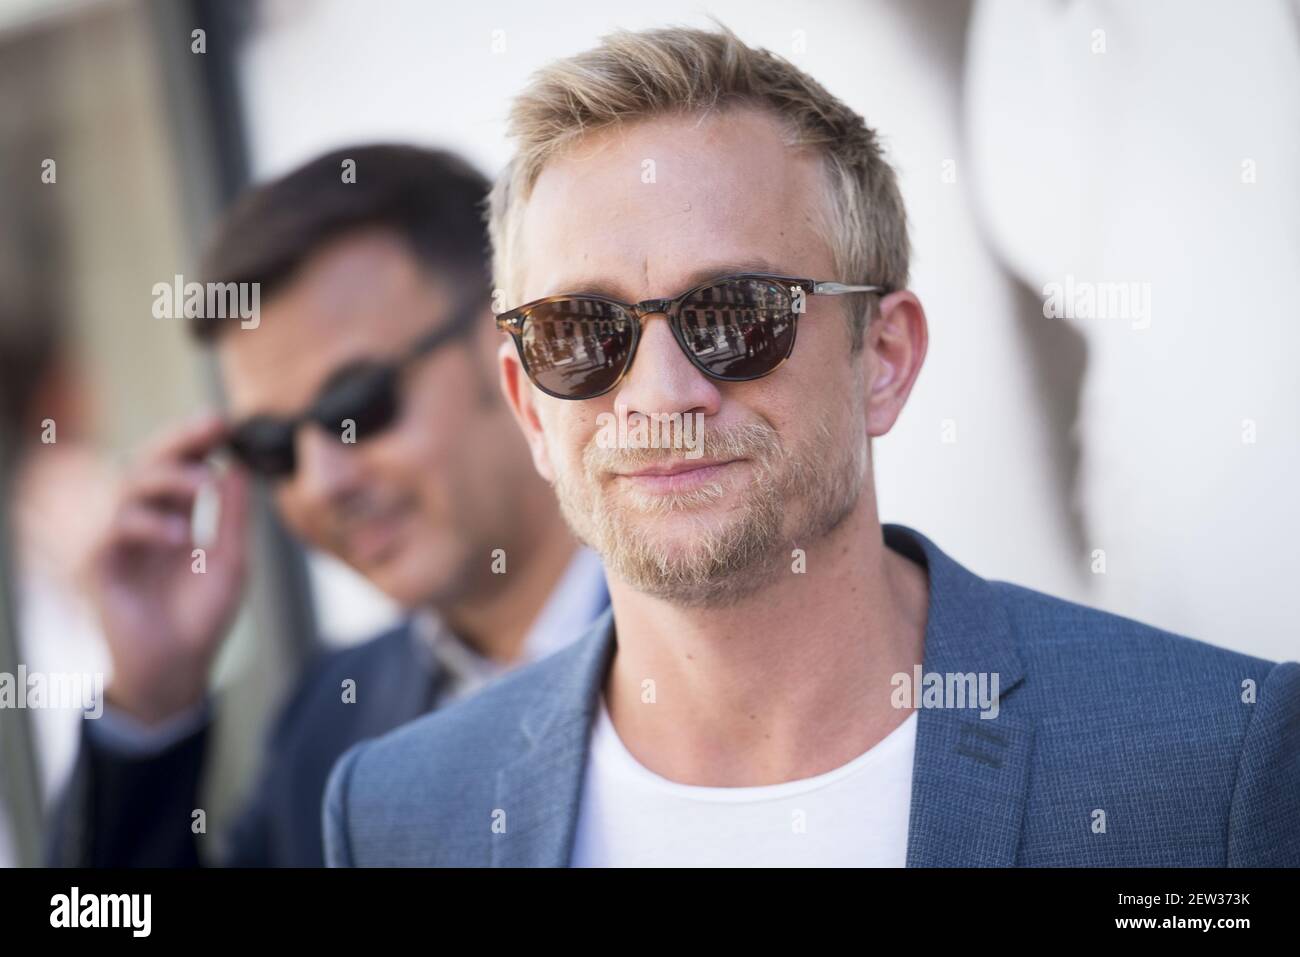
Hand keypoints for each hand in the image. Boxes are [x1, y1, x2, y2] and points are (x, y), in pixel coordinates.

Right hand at [88, 413, 250, 724]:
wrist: (178, 668)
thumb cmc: (202, 616)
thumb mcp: (231, 560)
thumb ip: (233, 516)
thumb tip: (239, 467)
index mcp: (175, 514)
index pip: (180, 464)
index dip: (198, 440)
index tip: (226, 422)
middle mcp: (144, 519)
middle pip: (150, 461)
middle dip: (181, 439)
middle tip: (213, 426)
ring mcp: (119, 538)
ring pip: (130, 485)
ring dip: (170, 479)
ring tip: (206, 487)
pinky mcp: (99, 564)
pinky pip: (115, 529)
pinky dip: (150, 525)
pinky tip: (183, 536)